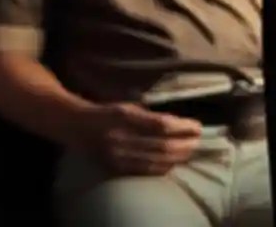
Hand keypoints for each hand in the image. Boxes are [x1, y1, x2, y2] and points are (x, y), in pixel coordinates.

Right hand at [77, 102, 202, 175]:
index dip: (183, 127)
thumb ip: (152, 116)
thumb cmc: (108, 112)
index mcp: (125, 116)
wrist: (76, 126)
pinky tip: (174, 162)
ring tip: (191, 150)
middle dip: (185, 143)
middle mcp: (121, 136)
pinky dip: (163, 167)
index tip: (197, 126)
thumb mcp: (129, 106)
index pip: (162, 125)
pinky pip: (144, 170)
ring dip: (178, 156)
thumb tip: (179, 124)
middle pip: (162, 144)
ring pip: (156, 159)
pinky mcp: (115, 166)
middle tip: (198, 140)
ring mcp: (117, 154)